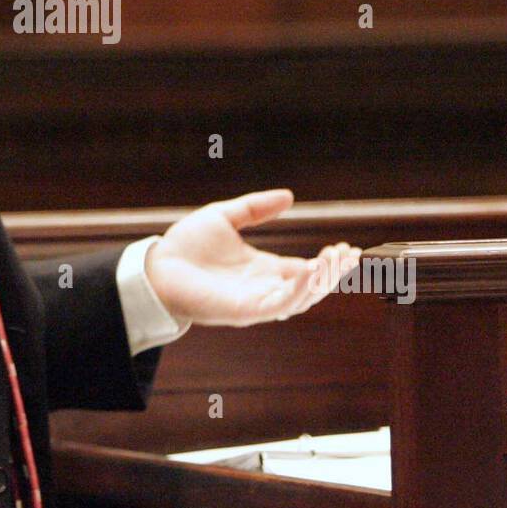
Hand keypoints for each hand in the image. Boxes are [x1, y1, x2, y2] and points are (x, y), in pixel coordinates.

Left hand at [145, 189, 360, 326]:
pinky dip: (298, 291)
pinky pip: (278, 305)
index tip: (346, 247)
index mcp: (262, 270)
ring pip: (300, 299)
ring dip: (322, 281)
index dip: (328, 262)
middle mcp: (263, 288)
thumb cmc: (186, 246)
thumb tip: (288, 196)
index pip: (306, 270)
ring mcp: (255, 302)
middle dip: (333, 273)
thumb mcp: (226, 217)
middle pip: (310, 287)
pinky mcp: (244, 311)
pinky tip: (311, 271)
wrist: (156, 265)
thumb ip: (256, 208)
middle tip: (350, 254)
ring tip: (336, 260)